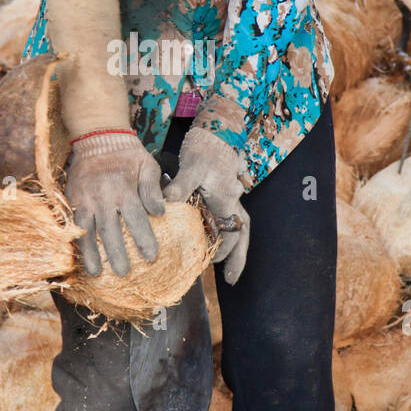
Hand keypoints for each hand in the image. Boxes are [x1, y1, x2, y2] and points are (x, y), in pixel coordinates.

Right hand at [65, 132, 165, 277]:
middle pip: (110, 230)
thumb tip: (160, 211)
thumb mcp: (148, 165)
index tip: (151, 256)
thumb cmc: (128, 155)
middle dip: (117, 254)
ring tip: (96, 273)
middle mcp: (103, 196)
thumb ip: (152, 189)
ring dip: (91, 253)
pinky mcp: (72, 198)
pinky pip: (73, 223)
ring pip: (88, 230)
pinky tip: (78, 256)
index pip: (136, 218)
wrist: (99, 137)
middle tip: (124, 273)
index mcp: (124, 188)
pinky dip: (75, 240)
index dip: (143, 238)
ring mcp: (85, 198)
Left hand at [162, 126, 249, 284]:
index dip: (224, 251)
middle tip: (231, 281)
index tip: (216, 266)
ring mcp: (232, 199)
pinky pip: (229, 220)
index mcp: (227, 199)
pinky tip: (212, 244)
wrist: (215, 130)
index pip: (230, 232)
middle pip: (241, 235)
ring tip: (227, 271)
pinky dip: (225, 235)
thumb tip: (168, 203)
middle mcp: (234, 202)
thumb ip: (181, 185)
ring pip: (239, 229)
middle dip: (238, 258)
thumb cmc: (204, 148)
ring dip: (235, 250)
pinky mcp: (225, 195)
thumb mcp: (191, 166)